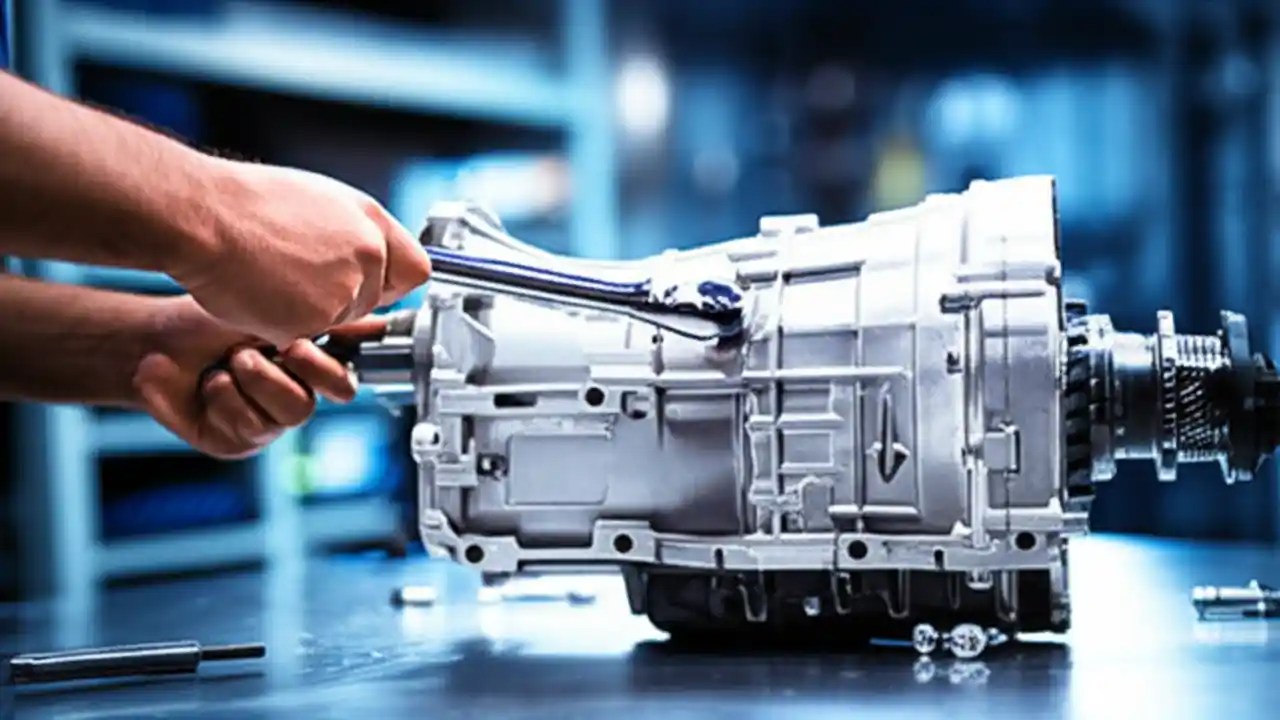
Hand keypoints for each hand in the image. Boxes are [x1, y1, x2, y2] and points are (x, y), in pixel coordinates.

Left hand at [132, 295, 370, 458]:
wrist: (155, 340)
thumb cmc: (211, 320)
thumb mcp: (273, 309)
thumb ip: (327, 318)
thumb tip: (378, 319)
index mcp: (309, 366)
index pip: (346, 376)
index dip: (330, 364)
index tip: (303, 344)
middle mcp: (294, 396)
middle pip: (327, 396)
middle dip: (298, 369)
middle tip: (265, 347)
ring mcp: (267, 422)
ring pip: (289, 411)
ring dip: (255, 379)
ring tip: (227, 362)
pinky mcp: (236, 441)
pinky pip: (248, 426)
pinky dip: (225, 397)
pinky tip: (208, 384)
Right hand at [171, 158, 429, 347]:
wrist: (203, 217)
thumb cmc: (245, 203)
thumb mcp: (319, 200)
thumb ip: (354, 232)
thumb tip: (374, 254)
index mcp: (371, 222)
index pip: (416, 270)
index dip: (392, 281)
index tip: (378, 286)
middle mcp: (367, 255)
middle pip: (373, 301)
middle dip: (342, 298)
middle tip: (296, 276)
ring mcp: (343, 290)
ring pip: (339, 322)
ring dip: (311, 313)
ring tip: (273, 279)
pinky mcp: (314, 321)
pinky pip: (306, 338)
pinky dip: (284, 327)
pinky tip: (261, 296)